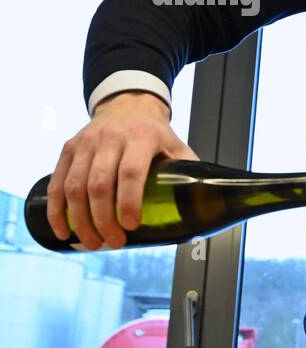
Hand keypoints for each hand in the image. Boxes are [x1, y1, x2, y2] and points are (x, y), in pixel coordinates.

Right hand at [47, 90, 197, 248]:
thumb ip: (190, 173)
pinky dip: (56, 209)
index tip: (131, 226)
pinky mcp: (68, 149)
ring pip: (74, 186)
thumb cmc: (156, 133)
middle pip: (99, 184)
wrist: (128, 105)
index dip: (129, 201)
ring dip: (80, 220)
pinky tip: (61, 230)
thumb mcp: (177, 146)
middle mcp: (110, 139)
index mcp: (141, 138)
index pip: (131, 172)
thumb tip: (206, 208)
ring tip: (92, 243)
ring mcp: (85, 143)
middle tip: (113, 243)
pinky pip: (56, 182)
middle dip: (103, 219)